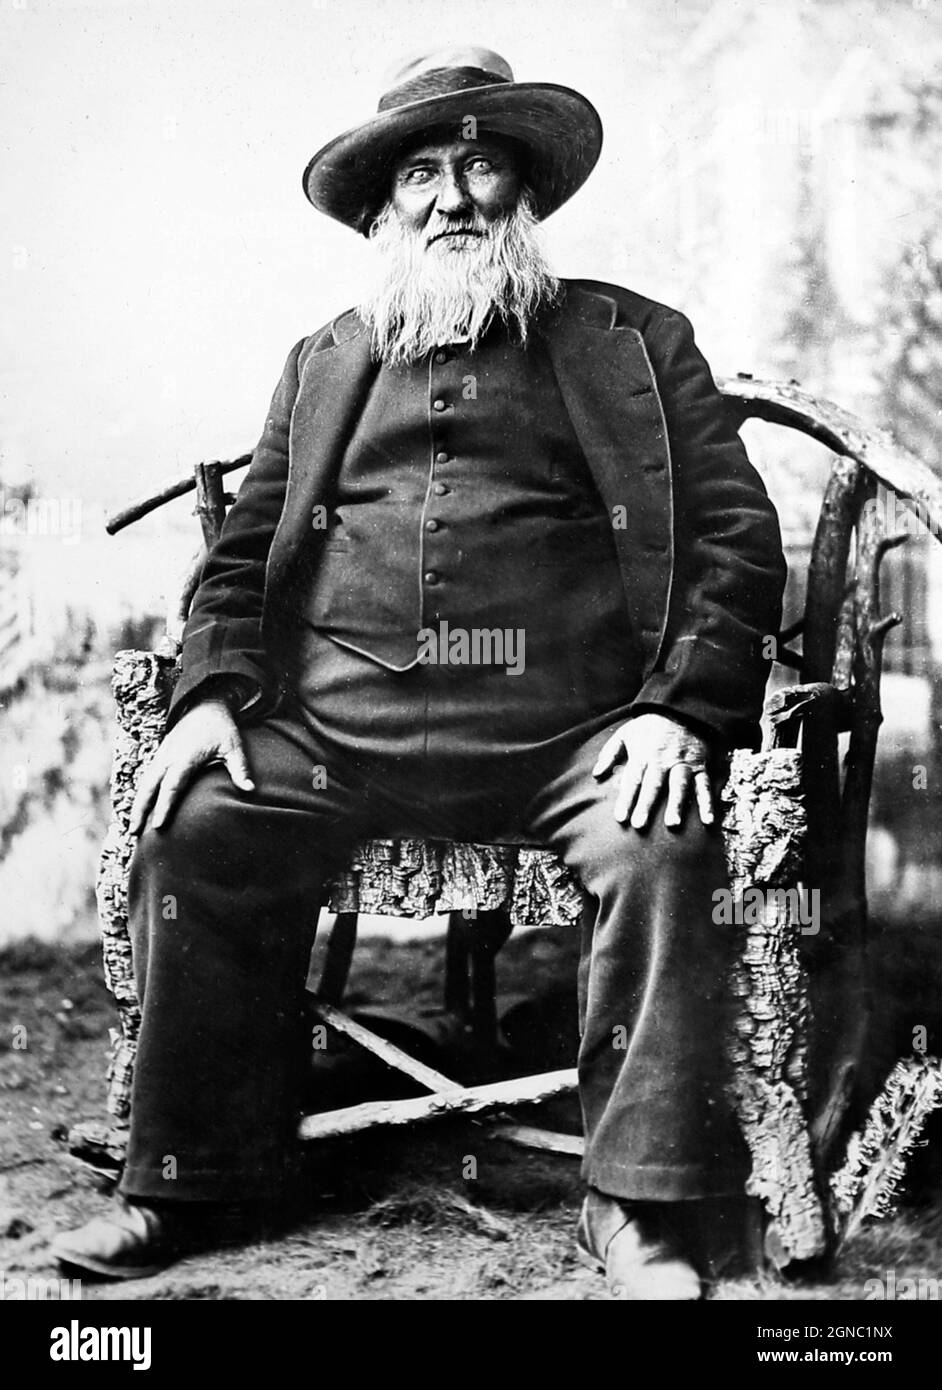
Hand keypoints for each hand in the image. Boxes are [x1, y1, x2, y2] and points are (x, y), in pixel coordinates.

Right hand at [130, 699, 254, 833]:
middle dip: (140, 809)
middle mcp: (169, 756)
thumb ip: (240, 769)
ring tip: (131, 828)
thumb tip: (250, 790)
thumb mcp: (234, 746)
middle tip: (133, 833)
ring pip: (144, 782)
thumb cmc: (222, 728)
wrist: (206, 706)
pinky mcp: (160, 755)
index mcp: (185, 756)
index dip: (164, 805)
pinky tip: (138, 809)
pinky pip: (146, 777)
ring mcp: (162, 755)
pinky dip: (140, 794)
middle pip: (149, 786)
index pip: (172, 785)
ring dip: (136, 804)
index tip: (158, 824)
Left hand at [592, 713, 713, 830]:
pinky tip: (708, 819)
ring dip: (676, 804)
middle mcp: (663, 760)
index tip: (620, 818)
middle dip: (646, 805)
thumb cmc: (649, 725)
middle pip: (654, 784)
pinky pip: (705, 785)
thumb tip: (596, 774)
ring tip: (673, 823)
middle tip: (639, 825)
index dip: (626, 799)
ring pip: (679, 785)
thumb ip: (609, 753)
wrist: (681, 708)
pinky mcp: (700, 765)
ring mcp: (683, 763)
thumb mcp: (625, 733)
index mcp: (643, 754)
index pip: (633, 779)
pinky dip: (708, 802)